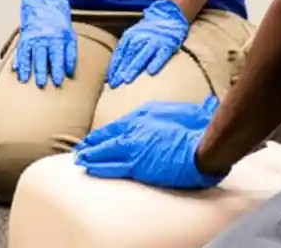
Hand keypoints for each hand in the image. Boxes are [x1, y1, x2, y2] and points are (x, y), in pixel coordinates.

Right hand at [14, 0, 76, 87]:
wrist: (43, 1)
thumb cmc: (58, 20)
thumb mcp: (69, 35)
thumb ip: (70, 54)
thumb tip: (70, 72)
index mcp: (58, 37)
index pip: (58, 56)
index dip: (57, 70)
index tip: (57, 81)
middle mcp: (44, 37)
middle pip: (42, 57)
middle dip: (41, 71)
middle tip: (41, 84)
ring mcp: (33, 36)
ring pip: (29, 54)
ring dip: (27, 68)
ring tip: (25, 80)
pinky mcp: (25, 35)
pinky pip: (20, 49)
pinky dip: (18, 60)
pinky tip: (16, 69)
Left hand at [74, 102, 225, 189]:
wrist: (200, 147)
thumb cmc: (192, 127)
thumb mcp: (170, 110)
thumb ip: (155, 114)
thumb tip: (146, 115)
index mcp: (141, 118)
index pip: (115, 126)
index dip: (102, 133)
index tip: (92, 138)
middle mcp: (133, 132)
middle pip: (107, 139)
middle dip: (92, 145)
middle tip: (80, 150)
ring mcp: (134, 149)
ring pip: (106, 153)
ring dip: (91, 156)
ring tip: (80, 160)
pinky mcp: (138, 166)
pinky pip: (114, 167)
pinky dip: (100, 167)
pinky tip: (92, 169)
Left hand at [107, 0, 188, 87]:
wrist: (168, 16)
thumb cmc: (147, 30)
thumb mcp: (133, 35)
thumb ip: (125, 49)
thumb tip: (113, 67)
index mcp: (130, 36)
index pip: (120, 53)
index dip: (114, 67)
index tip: (109, 80)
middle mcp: (141, 38)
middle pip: (129, 56)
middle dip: (121, 70)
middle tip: (115, 83)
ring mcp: (154, 41)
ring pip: (143, 55)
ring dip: (135, 67)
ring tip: (128, 79)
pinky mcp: (167, 45)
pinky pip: (161, 55)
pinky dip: (156, 62)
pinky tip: (150, 71)